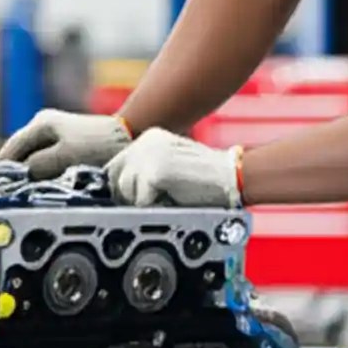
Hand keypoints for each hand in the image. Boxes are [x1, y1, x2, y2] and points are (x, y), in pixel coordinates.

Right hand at [0, 109, 132, 178]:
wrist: (131, 134)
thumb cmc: (98, 145)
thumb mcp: (65, 156)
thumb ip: (39, 165)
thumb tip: (22, 174)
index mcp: (41, 124)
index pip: (12, 147)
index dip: (0, 166)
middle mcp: (45, 125)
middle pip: (21, 152)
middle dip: (14, 170)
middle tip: (5, 190)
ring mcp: (57, 133)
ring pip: (34, 157)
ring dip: (29, 172)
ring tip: (22, 190)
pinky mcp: (68, 143)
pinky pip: (47, 159)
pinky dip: (42, 171)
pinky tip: (42, 184)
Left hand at [104, 128, 241, 207]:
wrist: (234, 178)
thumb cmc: (206, 179)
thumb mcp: (170, 165)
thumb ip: (144, 170)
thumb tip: (117, 189)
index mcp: (148, 138)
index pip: (115, 165)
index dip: (122, 186)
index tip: (131, 198)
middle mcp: (144, 142)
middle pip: (114, 177)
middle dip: (127, 195)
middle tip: (151, 203)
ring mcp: (149, 155)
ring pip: (125, 192)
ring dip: (142, 203)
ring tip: (168, 198)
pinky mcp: (155, 173)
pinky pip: (140, 202)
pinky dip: (155, 208)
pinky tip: (174, 200)